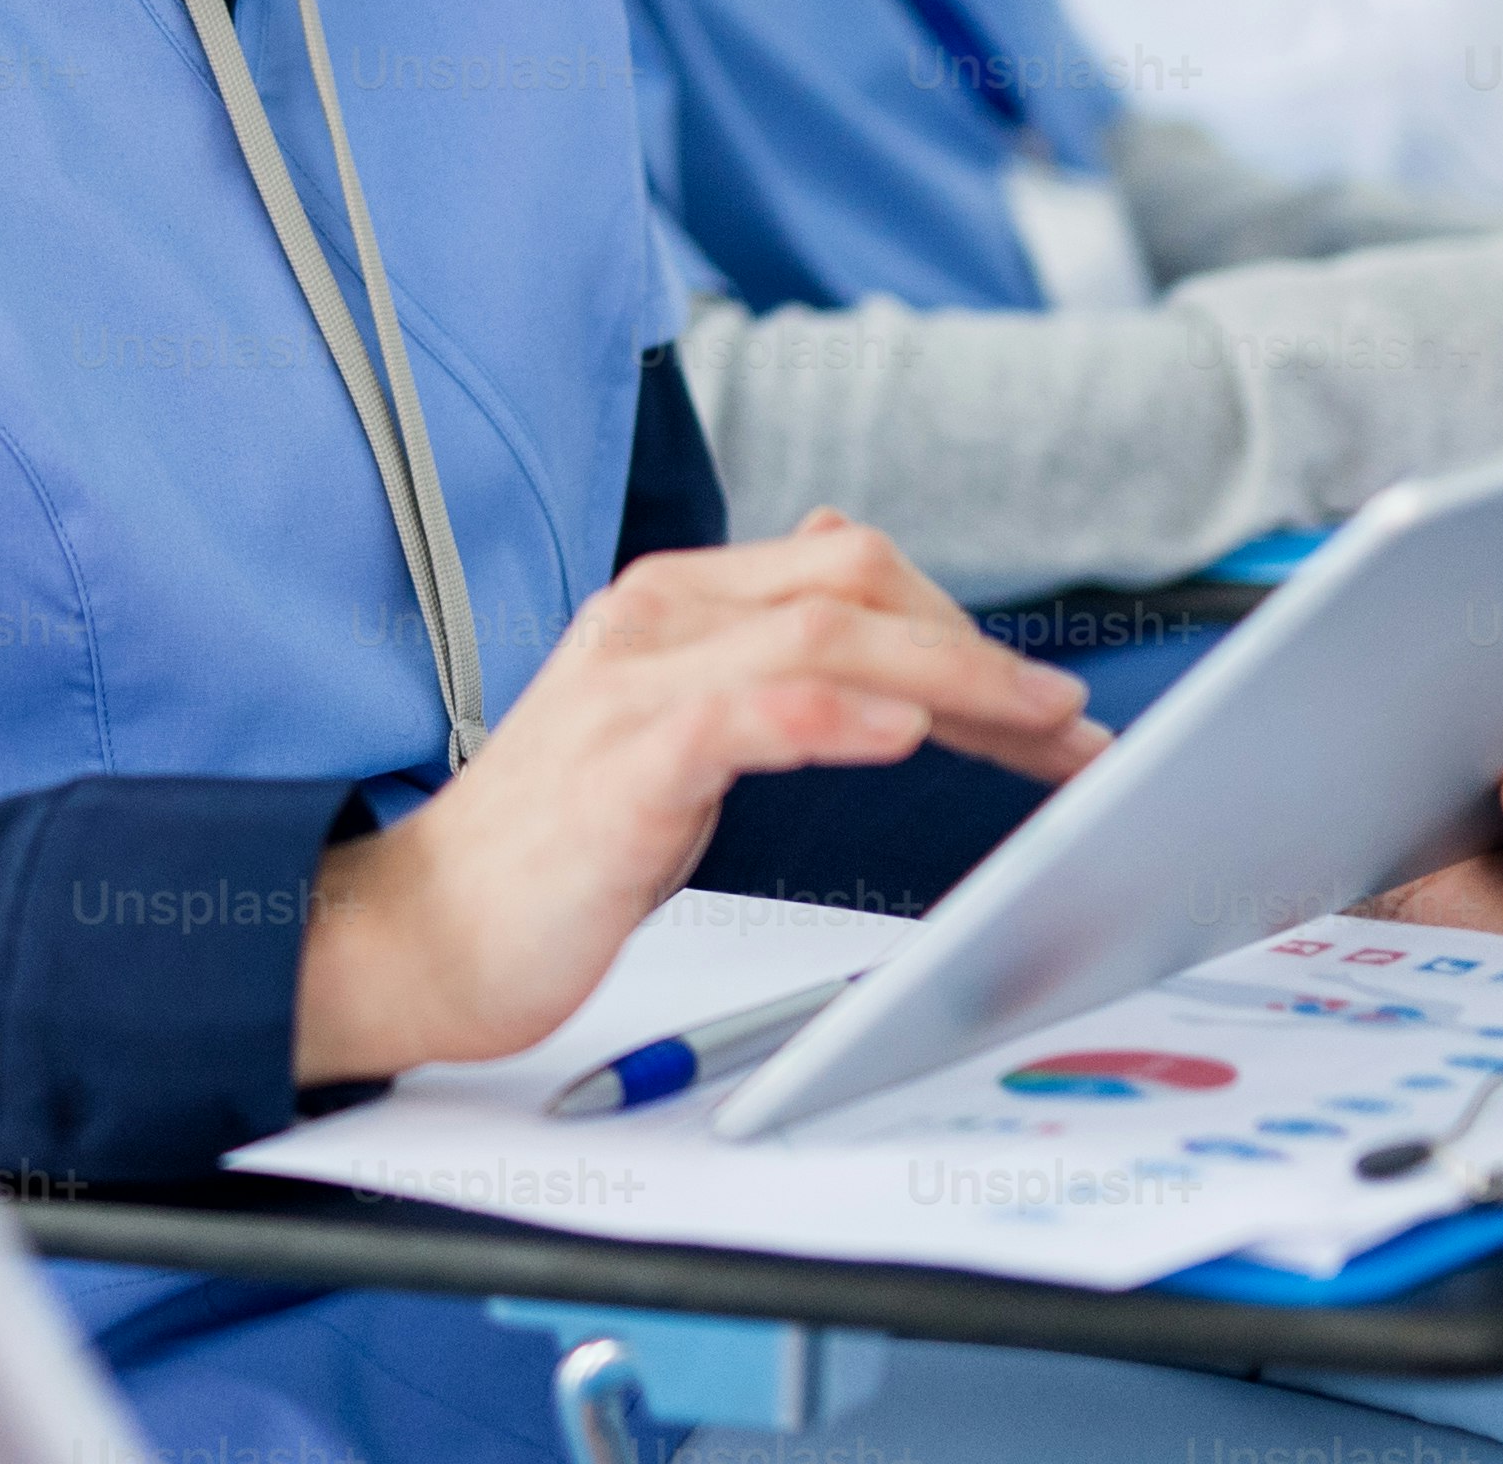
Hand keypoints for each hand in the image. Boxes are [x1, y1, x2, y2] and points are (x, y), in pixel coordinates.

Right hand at [292, 512, 1104, 1082]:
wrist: (429, 931)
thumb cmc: (555, 849)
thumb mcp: (672, 730)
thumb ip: (757, 657)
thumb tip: (850, 579)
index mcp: (672, 604)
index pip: (849, 571)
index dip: (966, 629)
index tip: (1050, 708)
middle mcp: (653, 619)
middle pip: (855, 587)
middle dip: (984, 654)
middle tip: (1073, 731)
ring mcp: (633, 684)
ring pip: (823, 635)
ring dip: (953, 680)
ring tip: (1034, 729)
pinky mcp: (622, 764)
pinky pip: (744, 713)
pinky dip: (832, 714)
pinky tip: (900, 734)